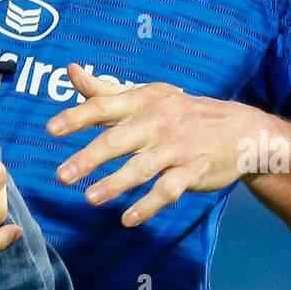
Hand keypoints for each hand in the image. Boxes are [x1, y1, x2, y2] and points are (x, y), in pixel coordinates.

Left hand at [45, 63, 265, 226]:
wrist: (239, 130)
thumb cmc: (180, 112)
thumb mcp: (146, 95)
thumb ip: (104, 90)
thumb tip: (70, 71)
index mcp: (142, 101)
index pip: (104, 106)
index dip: (77, 116)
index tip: (51, 129)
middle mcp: (157, 122)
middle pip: (118, 140)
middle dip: (89, 159)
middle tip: (61, 176)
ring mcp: (176, 148)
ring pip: (141, 168)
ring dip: (115, 184)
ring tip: (90, 198)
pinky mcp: (192, 171)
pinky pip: (167, 190)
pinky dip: (148, 206)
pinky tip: (128, 218)